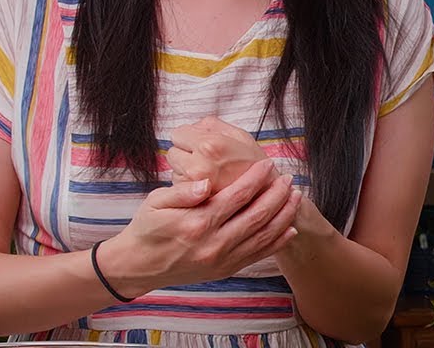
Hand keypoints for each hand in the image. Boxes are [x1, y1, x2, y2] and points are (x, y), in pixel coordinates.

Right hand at [102, 159, 302, 295]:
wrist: (138, 266)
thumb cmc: (147, 228)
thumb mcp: (155, 203)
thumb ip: (182, 191)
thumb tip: (205, 181)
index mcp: (197, 222)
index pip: (237, 195)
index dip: (256, 178)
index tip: (269, 163)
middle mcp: (214, 243)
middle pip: (257, 215)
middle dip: (277, 194)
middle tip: (288, 178)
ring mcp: (222, 260)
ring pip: (263, 236)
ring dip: (283, 215)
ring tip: (295, 197)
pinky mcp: (226, 270)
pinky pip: (258, 255)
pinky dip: (277, 242)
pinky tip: (290, 229)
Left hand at [168, 116, 267, 191]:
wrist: (267, 196)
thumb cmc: (255, 164)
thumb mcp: (240, 136)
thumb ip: (212, 125)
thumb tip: (192, 126)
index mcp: (210, 144)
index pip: (178, 134)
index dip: (188, 137)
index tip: (199, 143)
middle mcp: (198, 165)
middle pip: (173, 153)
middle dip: (185, 154)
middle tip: (206, 160)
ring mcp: (194, 187)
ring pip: (175, 172)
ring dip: (186, 172)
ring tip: (210, 175)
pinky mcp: (193, 203)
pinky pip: (180, 189)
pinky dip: (190, 188)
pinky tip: (208, 188)